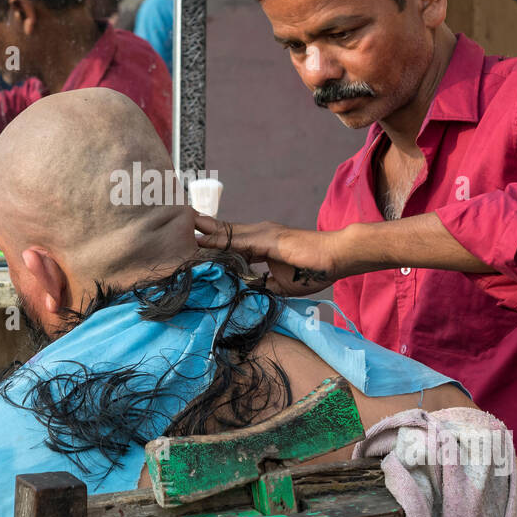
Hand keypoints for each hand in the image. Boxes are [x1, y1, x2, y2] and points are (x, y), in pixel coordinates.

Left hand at [194, 212, 344, 294]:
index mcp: (261, 244)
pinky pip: (239, 240)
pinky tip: (202, 239)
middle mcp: (260, 234)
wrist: (337, 257)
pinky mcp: (270, 238)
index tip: (192, 244)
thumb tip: (244, 290)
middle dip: (202, 232)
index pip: (231, 243)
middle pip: (224, 233)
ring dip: (204, 233)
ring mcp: (264, 233)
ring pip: (227, 234)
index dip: (212, 243)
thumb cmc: (312, 269)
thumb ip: (260, 284)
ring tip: (181, 228)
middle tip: (179, 226)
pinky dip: (219, 240)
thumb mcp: (280, 284)